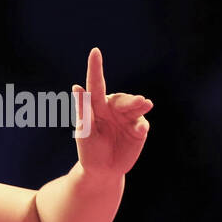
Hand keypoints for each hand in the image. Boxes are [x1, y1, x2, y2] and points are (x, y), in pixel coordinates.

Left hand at [71, 47, 152, 179]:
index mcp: (96, 106)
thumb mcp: (85, 132)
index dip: (95, 68)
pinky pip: (142, 125)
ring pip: (136, 108)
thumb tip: (77, 87)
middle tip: (139, 101)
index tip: (95, 51)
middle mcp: (113, 109)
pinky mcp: (139, 129)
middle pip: (122, 99)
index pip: (96, 85)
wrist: (102, 171)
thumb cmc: (89, 150)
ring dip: (140, 105)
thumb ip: (84, 110)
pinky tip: (140, 130)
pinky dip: (141, 127)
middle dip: (130, 100)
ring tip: (145, 104)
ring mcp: (128, 118)